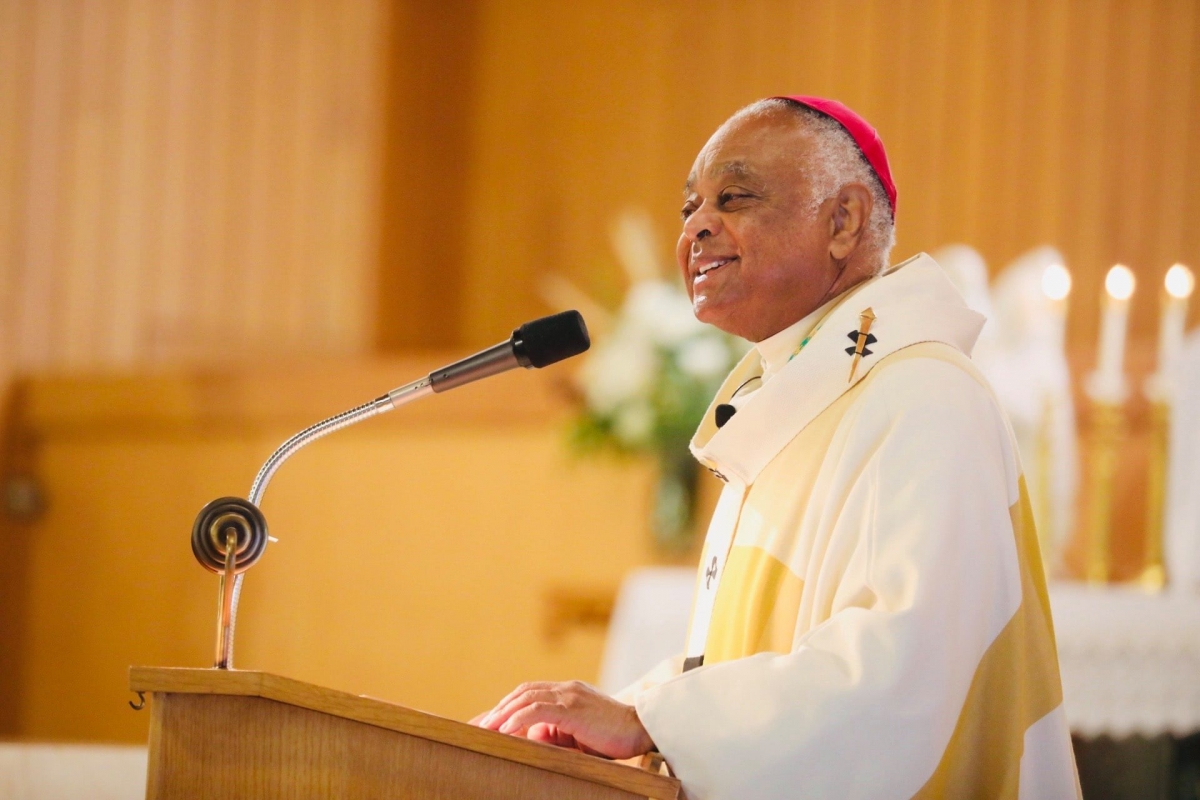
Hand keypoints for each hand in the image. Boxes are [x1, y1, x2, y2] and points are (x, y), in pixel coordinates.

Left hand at [473, 680, 653, 758]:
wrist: (641, 731)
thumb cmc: (612, 738)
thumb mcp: (577, 735)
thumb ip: (554, 733)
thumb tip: (528, 739)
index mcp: (567, 693)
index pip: (529, 694)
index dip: (507, 706)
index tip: (487, 722)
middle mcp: (565, 689)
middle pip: (522, 692)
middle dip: (498, 709)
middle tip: (478, 726)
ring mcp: (569, 695)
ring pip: (526, 697)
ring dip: (502, 713)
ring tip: (485, 728)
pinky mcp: (573, 708)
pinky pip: (538, 709)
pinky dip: (518, 718)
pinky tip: (505, 729)